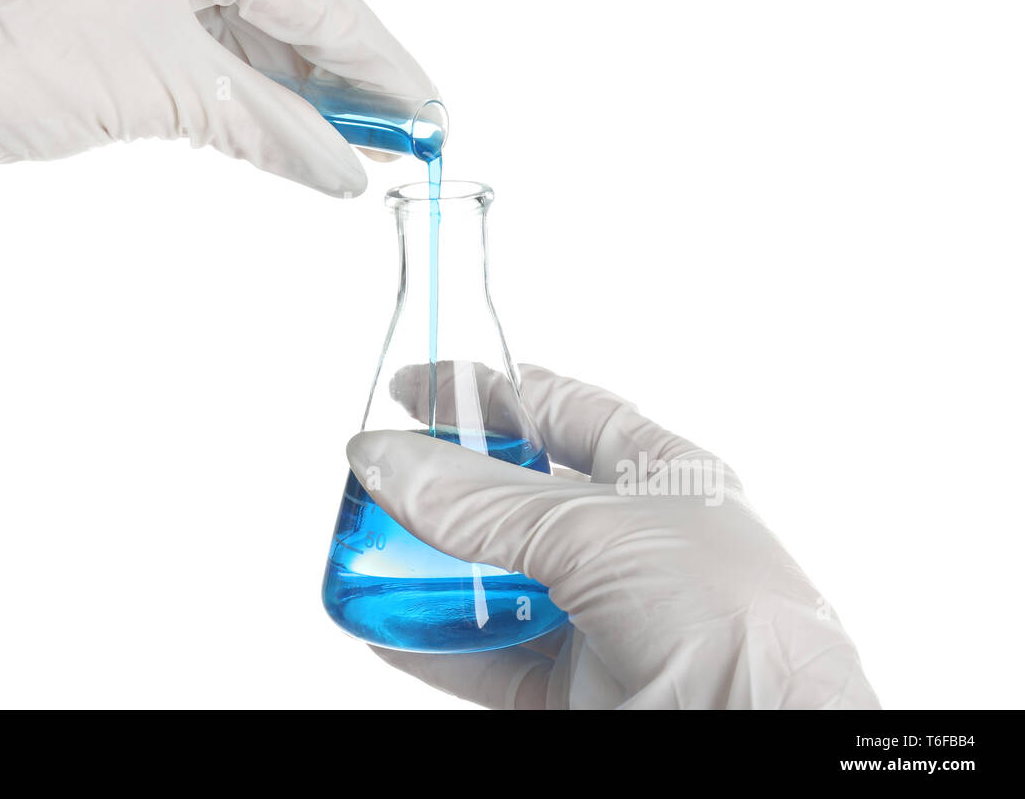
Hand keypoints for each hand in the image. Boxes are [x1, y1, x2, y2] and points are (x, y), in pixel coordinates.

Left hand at [0, 0, 433, 258]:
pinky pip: (209, 23)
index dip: (377, 61)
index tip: (429, 113)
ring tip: (353, 139)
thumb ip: (276, 131)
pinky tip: (291, 116)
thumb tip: (352, 176)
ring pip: (251, 11)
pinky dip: (248, 74)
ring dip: (299, 77)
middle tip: (402, 133)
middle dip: (345, 69)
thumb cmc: (15, 58)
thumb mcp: (169, 92)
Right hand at [348, 362, 879, 708]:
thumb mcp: (597, 531)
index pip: (560, 410)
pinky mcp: (579, 690)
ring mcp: (605, 618)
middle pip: (519, 499)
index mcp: (663, 476)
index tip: (415, 388)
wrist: (765, 746)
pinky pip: (490, 662)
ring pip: (498, 583)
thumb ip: (481, 500)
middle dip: (449, 487)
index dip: (487, 392)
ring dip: (431, 571)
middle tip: (384, 475)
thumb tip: (387, 457)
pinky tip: (388, 629)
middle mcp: (634, 543)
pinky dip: (436, 647)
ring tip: (370, 551)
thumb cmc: (736, 622)